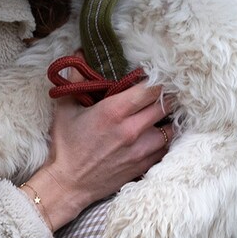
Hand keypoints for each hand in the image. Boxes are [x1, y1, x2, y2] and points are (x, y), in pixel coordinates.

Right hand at [20, 79, 172, 230]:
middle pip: (165, 105)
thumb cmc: (66, 146)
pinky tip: (160, 133)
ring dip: (169, 118)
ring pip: (171, 128)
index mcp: (114, 111)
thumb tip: (80, 53)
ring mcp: (141, 149)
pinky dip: (166, 138)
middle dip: (166, 96)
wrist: (68, 184)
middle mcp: (131, 129)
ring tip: (164, 112)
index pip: (150, 89)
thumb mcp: (65, 109)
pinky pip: (166, 147)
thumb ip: (76, 80)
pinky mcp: (144, 165)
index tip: (157, 75)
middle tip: (166, 90)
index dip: (157, 80)